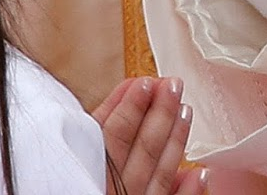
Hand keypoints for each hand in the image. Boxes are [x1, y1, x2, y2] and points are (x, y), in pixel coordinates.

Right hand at [92, 77, 207, 194]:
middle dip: (160, 113)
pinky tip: (200, 172)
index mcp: (93, 174)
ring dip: (175, 141)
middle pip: (143, 149)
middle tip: (172, 84)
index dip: (129, 107)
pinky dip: (188, 191)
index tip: (144, 82)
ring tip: (186, 110)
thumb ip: (94, 131)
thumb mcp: (66, 161)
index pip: (111, 136)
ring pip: (161, 174)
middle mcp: (115, 191)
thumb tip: (122, 93)